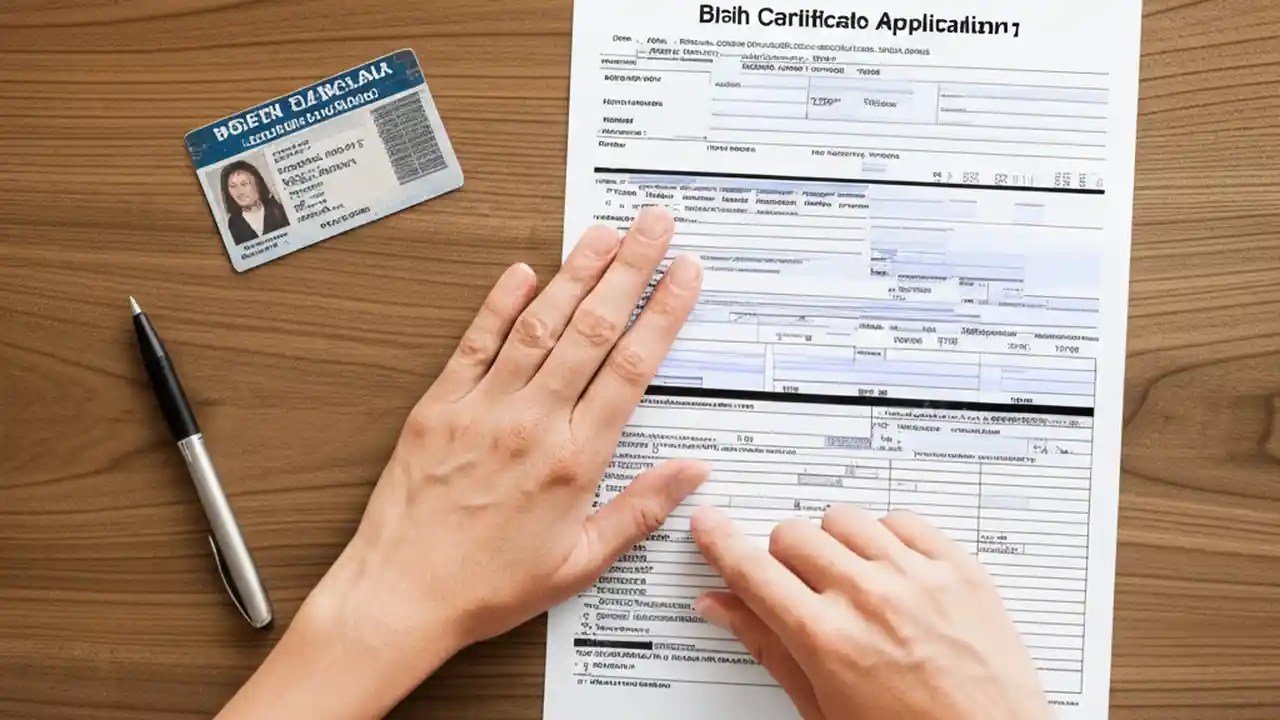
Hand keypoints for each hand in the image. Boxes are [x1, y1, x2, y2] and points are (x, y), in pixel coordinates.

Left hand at [219, 207, 705, 718]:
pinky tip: (522, 272)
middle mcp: (533, 423)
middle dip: (629, 269)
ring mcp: (483, 409)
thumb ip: (640, 510)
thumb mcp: (580, 562)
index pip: (632, 368)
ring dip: (575, 273)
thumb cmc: (487, 585)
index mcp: (575, 460)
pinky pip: (475, 343)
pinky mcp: (439, 406)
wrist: (401, 595)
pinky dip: (498, 303)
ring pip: (540, 324)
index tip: (683, 276)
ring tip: (602, 234)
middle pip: (593, 330)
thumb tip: (691, 474)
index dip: (663, 312)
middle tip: (653, 227)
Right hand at [691, 505, 1051, 719]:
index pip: (752, 570)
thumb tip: (720, 607)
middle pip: (793, 534)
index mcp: (826, 639)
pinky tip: (891, 571)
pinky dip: (888, 537)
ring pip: (844, 518)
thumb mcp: (822, 706)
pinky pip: (903, 519)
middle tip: (800, 588)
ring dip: (835, 543)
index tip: (709, 525)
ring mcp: (917, 578)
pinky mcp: (959, 568)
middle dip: (784, 558)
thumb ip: (768, 646)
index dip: (720, 543)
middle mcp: (868, 598)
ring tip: (851, 580)